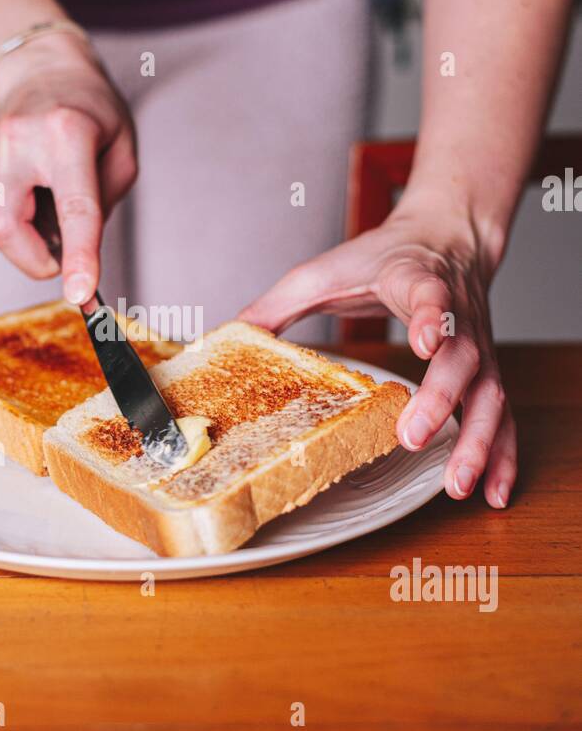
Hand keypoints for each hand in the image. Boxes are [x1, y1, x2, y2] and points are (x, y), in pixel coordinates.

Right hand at [0, 32, 135, 302]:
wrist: (44, 69)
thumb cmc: (92, 112)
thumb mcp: (122, 151)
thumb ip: (104, 204)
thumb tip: (73, 256)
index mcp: (67, 133)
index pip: (73, 207)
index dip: (78, 256)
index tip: (80, 294)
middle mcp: (20, 139)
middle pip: (6, 229)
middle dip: (35, 261)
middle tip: (63, 258)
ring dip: (30, 235)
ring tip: (50, 198)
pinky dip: (17, 216)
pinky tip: (31, 186)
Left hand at [238, 203, 515, 507]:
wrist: (447, 237)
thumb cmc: (381, 259)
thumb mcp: (322, 271)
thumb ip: (277, 304)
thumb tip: (228, 335)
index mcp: (414, 281)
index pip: (429, 293)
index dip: (433, 315)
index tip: (427, 339)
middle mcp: (457, 317)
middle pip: (463, 357)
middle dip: (442, 398)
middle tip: (413, 436)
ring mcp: (478, 348)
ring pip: (490, 394)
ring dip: (477, 442)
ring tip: (457, 484)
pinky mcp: (487, 372)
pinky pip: (502, 416)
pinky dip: (501, 456)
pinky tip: (493, 494)